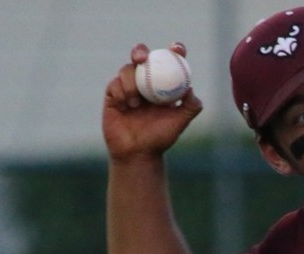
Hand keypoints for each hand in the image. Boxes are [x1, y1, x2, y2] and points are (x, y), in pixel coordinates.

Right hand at [102, 43, 202, 161]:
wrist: (137, 153)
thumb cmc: (160, 137)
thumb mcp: (180, 122)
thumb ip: (190, 106)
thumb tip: (191, 89)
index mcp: (163, 84)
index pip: (168, 62)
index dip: (173, 51)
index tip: (177, 49)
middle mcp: (145, 81)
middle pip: (142, 56)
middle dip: (141, 51)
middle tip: (142, 58)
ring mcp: (128, 86)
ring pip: (127, 70)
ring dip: (131, 83)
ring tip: (136, 104)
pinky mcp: (113, 94)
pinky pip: (114, 84)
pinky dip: (120, 92)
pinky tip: (125, 106)